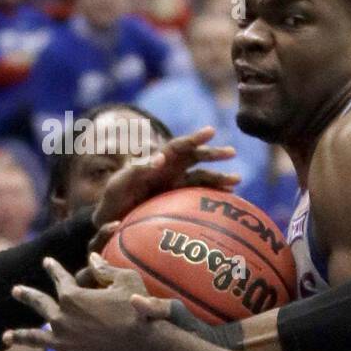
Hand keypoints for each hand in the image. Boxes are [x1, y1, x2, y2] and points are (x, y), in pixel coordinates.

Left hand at [4, 255, 160, 350]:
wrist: (147, 346)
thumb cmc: (140, 311)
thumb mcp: (127, 281)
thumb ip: (105, 269)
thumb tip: (91, 257)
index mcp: (73, 297)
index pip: (59, 278)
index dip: (53, 269)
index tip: (47, 263)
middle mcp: (61, 320)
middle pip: (39, 305)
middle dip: (26, 295)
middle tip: (16, 290)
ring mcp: (65, 345)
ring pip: (35, 339)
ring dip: (20, 337)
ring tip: (7, 337)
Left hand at [92, 126, 238, 228]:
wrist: (114, 218)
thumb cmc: (114, 197)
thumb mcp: (121, 181)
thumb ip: (138, 168)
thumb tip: (161, 157)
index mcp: (158, 161)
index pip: (179, 145)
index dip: (195, 138)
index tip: (210, 131)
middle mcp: (172, 170)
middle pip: (197, 158)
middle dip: (214, 154)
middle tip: (232, 152)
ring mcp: (178, 186)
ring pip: (204, 178)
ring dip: (220, 177)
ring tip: (236, 180)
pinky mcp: (182, 201)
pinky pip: (202, 196)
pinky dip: (215, 195)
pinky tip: (229, 198)